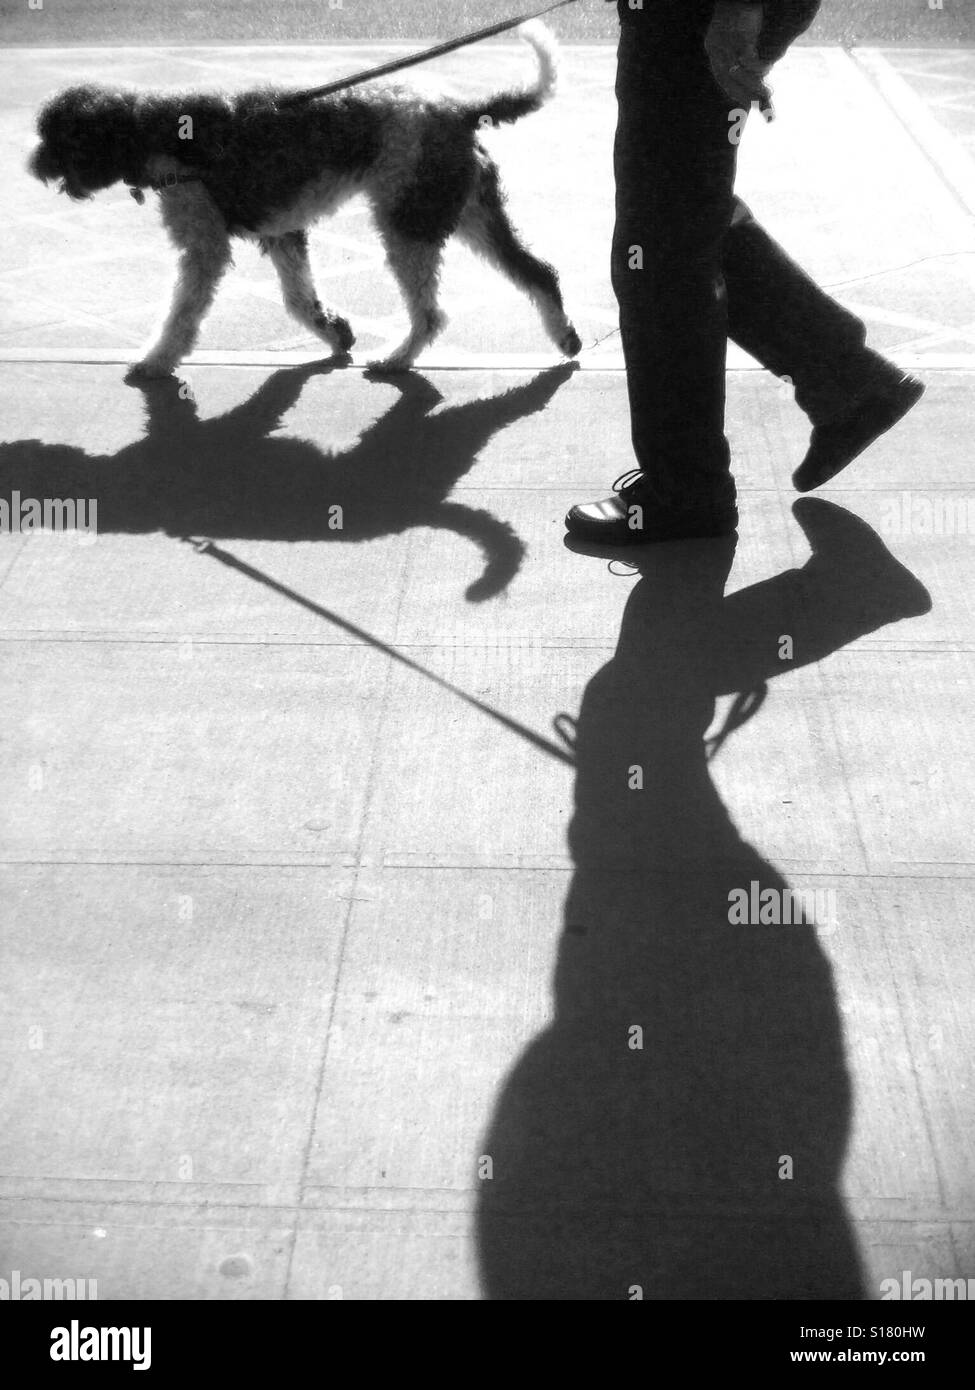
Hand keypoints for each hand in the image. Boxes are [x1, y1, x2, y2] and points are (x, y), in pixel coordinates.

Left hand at [705, 1, 773, 116]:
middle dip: (746, 96)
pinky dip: (758, 68)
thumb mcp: (744, 37)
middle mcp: (715, 47)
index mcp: (713, 49)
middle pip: (728, 81)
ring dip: (755, 86)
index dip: (737, 94)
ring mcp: (725, 42)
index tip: (749, 107)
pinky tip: (768, 70)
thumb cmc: (746, 13)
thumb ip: (748, 57)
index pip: (723, 80)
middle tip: (762, 108)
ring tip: (769, 94)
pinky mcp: (739, 35)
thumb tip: (761, 76)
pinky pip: (748, 60)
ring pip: (738, 74)